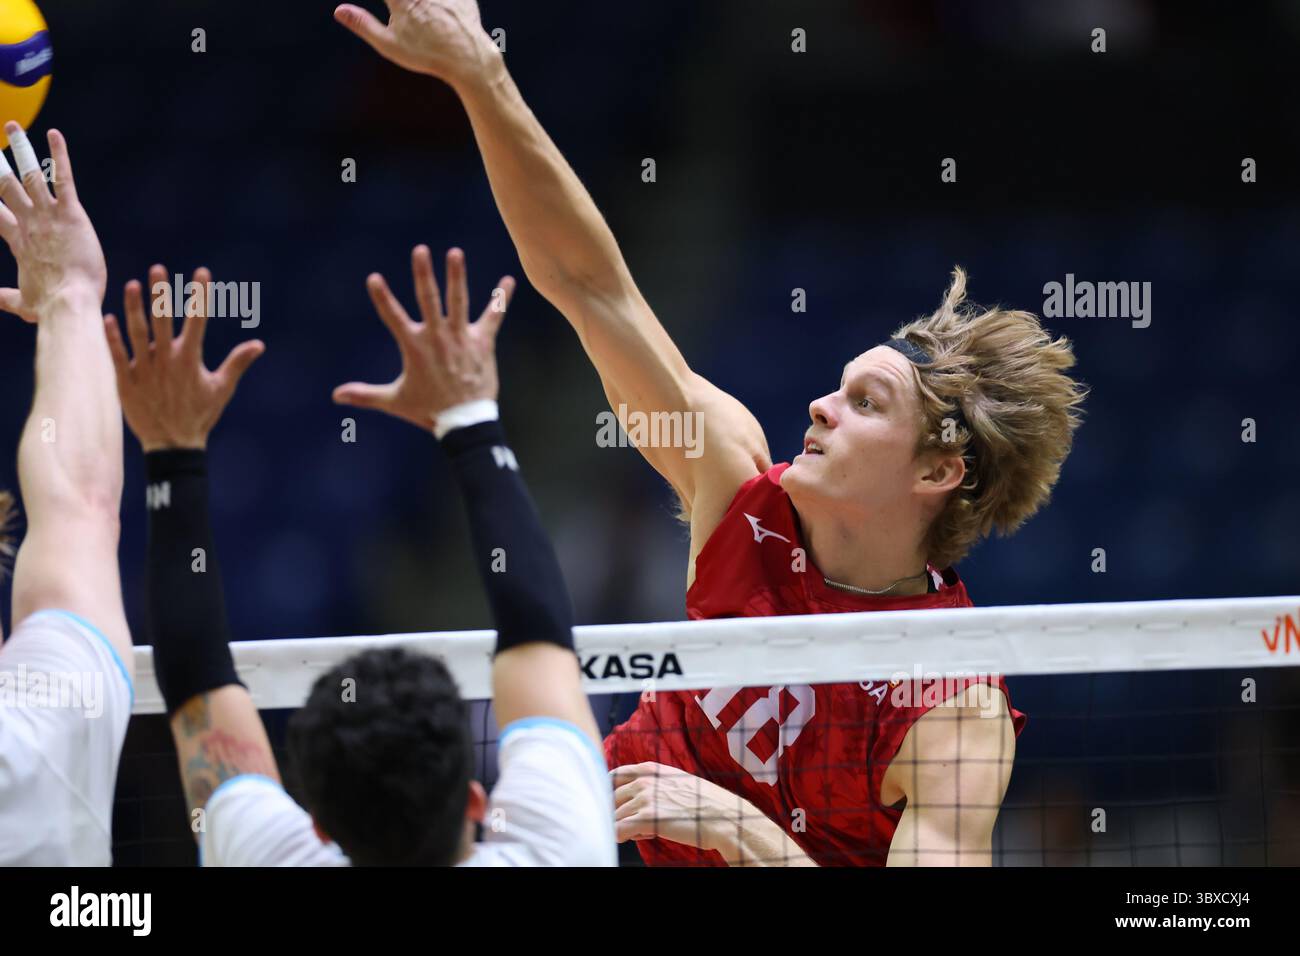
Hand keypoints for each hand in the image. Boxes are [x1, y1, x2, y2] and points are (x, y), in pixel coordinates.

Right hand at [0, 124, 106, 322]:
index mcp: (19, 242)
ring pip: (29, 175)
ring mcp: (47, 216)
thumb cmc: (50, 307)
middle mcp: (28, 223)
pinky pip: (63, 178)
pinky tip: (55, 135)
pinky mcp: (69, 213)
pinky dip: (59, 155)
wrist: (68, 304)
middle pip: (5, 187)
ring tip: (12, 125)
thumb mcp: (23, 303)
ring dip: (20, 149)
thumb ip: (6, 298)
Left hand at [103, 265, 264, 451]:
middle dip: (161, 293)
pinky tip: (108, 318)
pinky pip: (118, 355)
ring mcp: (145, 369)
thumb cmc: (200, 415)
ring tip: (133, 285)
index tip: (202, 272)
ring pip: (137, 333)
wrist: (173, 445)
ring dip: (135, 308)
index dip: (200, 295)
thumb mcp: (222, 389)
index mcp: (190, 359)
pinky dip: (113, 338)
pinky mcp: (127, 381)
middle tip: (158, 269)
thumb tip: (259, 345)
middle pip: (162, 319)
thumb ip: (237, 363)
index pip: (198, 320)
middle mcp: (166, 360)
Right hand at [333, 245, 514, 430]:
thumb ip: (365, 394)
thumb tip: (335, 396)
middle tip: (420, 250)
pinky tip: (509, 280)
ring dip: (456, 275)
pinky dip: (501, 298)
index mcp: (414, 347)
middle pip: (428, 299)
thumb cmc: (428, 411)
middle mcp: (437, 337)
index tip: (374, 278)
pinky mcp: (483, 342)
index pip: (393, 316)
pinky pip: (494, 316)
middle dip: (423, 274)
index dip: (382, 297)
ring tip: (455, 252)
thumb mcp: (395, 401)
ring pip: (459, 301)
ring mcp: (461, 337)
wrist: (465, 422)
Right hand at [334, 0, 500, 87]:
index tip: (391, 5)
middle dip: (406, 4)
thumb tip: (339, 11)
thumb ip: (363, 25)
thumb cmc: (427, 55)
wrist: (467, 59)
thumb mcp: (390, 44)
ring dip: (425, 5)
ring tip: (425, 18)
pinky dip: (444, 2)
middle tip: (407, 12)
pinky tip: (442, 17)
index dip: (389, 0)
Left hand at [612, 762, 757, 852]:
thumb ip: (655, 786)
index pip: (614, 776)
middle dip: (614, 813)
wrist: (723, 817)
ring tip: (639, 832)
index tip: (609, 803)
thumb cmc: (705, 804)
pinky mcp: (647, 818)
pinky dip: (618, 836)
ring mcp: (645, 798)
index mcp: (651, 770)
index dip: (607, 790)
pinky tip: (627, 839)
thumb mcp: (677, 782)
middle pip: (610, 798)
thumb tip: (637, 800)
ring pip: (613, 815)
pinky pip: (618, 829)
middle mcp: (644, 781)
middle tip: (628, 823)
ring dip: (621, 826)